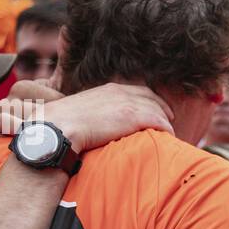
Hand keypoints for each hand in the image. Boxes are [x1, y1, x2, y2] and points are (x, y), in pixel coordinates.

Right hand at [0, 82, 173, 153]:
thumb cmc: (61, 125)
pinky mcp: (133, 116)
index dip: (151, 101)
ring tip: (171, 134)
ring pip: (159, 110)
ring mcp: (128, 103)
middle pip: (153, 98)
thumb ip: (93, 114)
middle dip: (163, 109)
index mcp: (108, 89)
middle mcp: (121, 92)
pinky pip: (160, 121)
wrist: (57, 128)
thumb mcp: (79, 112)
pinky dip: (167, 130)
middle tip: (170, 121)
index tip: (157, 111)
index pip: (139, 91)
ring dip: (166, 122)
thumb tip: (91, 127)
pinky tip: (170, 138)